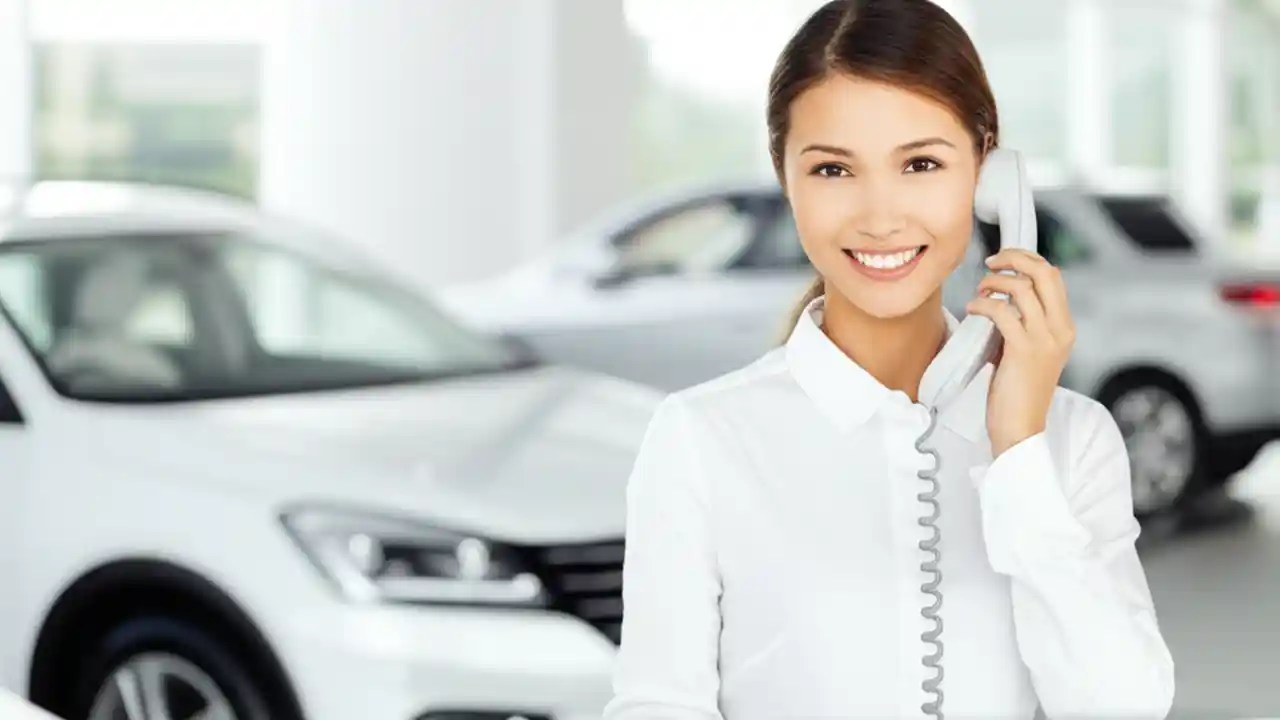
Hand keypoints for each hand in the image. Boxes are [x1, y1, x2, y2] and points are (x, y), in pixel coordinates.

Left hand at [965, 248, 1074, 456]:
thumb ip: (1021, 323)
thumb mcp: (1026, 350)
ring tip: (979, 292)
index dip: (1028, 260)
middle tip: (991, 263)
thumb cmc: (1016, 392)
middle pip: (1044, 273)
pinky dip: (983, 304)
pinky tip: (972, 309)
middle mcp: (1060, 330)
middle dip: (1014, 258)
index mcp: (1064, 328)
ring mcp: (1044, 340)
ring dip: (994, 282)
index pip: (1053, 277)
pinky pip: (1002, 312)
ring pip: (1021, 288)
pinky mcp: (1023, 350)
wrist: (1020, 428)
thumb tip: (998, 296)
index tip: (1004, 261)